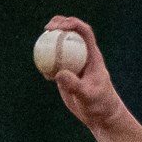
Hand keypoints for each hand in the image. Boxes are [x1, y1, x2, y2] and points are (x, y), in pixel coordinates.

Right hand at [43, 16, 128, 132]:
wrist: (101, 117)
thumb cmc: (100, 105)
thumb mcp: (88, 96)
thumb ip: (74, 84)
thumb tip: (59, 73)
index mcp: (92, 55)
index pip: (84, 32)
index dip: (71, 24)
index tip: (58, 27)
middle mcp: (83, 56)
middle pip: (71, 33)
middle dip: (58, 24)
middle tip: (46, 29)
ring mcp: (74, 64)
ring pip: (60, 47)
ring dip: (49, 42)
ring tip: (39, 47)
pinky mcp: (67, 74)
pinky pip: (54, 64)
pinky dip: (47, 64)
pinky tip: (45, 75)